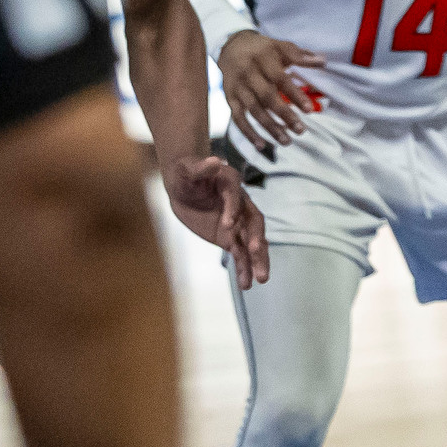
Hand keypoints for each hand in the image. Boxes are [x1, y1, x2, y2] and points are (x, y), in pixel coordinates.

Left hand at [163, 154, 269, 289]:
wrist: (185, 187)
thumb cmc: (186, 174)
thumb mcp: (187, 170)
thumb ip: (200, 168)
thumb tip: (213, 160)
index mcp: (231, 183)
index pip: (236, 196)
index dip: (232, 209)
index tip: (226, 225)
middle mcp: (240, 204)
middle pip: (254, 222)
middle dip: (256, 238)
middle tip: (255, 252)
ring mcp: (236, 223)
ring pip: (251, 242)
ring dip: (257, 259)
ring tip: (261, 279)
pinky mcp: (229, 237)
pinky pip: (239, 254)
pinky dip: (243, 268)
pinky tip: (246, 285)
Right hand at [218, 28, 325, 151]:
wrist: (231, 47)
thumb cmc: (263, 49)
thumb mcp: (280, 46)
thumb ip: (300, 55)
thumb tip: (323, 61)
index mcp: (263, 58)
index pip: (280, 78)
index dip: (294, 94)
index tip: (309, 110)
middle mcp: (248, 73)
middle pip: (266, 96)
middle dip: (284, 115)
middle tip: (301, 130)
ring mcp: (237, 87)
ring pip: (253, 110)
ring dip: (270, 128)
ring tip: (287, 141)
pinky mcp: (230, 98)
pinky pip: (238, 118)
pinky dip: (248, 133)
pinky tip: (262, 145)